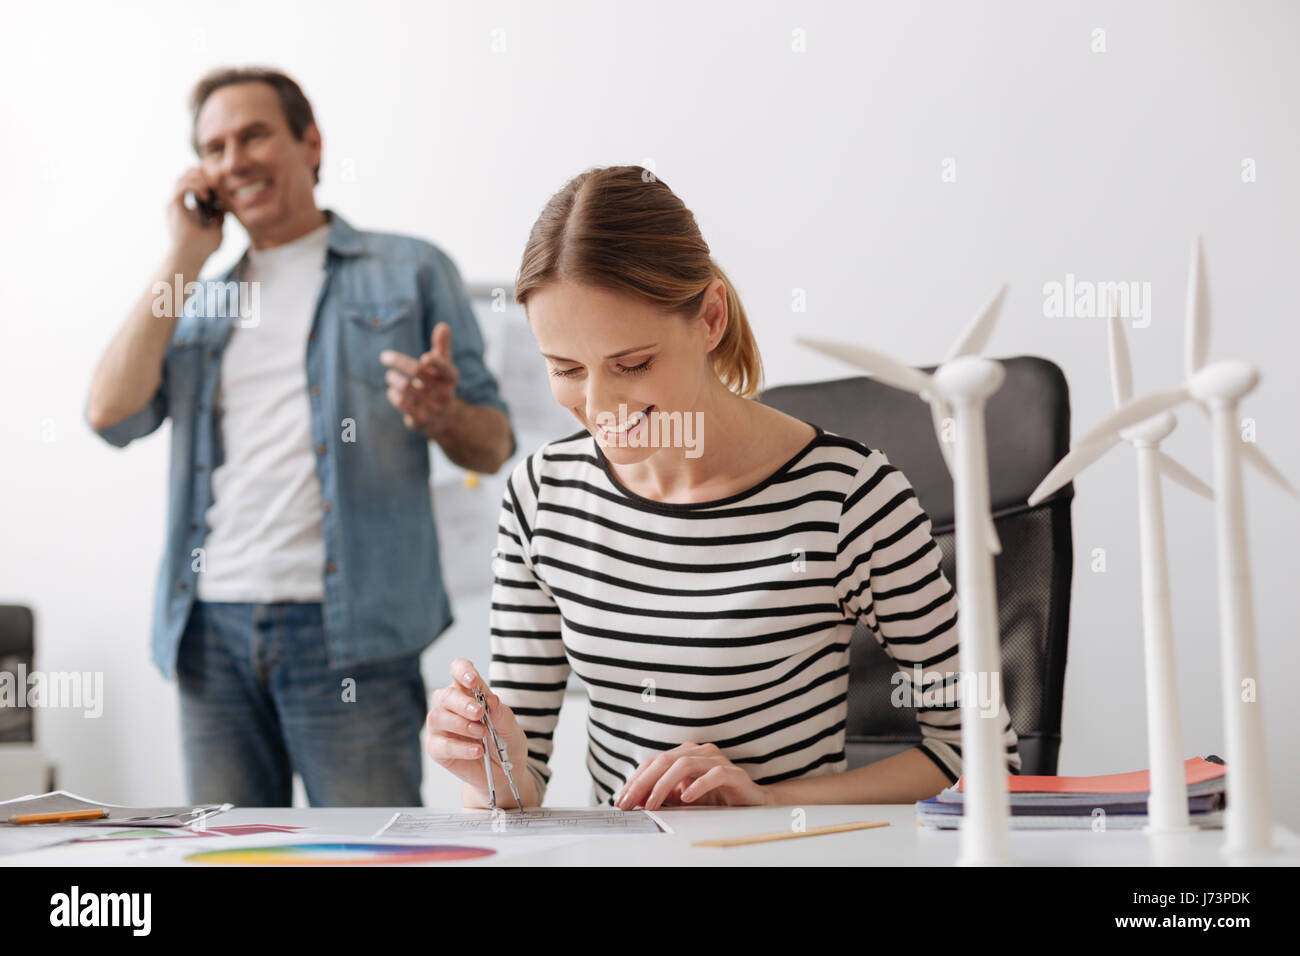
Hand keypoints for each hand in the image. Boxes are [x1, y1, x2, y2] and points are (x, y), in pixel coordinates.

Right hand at [168, 167, 223, 261]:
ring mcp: (174, 204)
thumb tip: (225, 208)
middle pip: (185, 175)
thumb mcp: (217, 231)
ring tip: (212, 185)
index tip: (219, 182)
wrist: (190, 259)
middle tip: (216, 179)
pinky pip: (182, 187)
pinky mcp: (174, 207)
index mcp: (186, 207)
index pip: (192, 181)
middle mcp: (178, 203)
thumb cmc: (202, 249)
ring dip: (199, 178)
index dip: (204, 177)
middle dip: (201, 173)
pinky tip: (206, 195)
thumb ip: (219, 218)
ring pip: (182, 178)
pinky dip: (194, 186)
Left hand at [381, 322, 458, 433]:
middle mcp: (444, 393)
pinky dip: (393, 394)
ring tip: (390, 376)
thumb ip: (442, 345)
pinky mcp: (420, 419)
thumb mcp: (444, 366)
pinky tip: (393, 391)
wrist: (444, 419)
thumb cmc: (440, 384)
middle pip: (417, 371)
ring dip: (393, 378)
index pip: (444, 367)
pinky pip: (401, 402)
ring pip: (405, 386)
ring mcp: (433, 407)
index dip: (435, 362)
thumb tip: (443, 325)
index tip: (424, 357)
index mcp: (451, 376)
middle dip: (398, 361)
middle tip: (385, 356)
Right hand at [425, 658, 530, 806]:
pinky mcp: (437, 749)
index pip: (458, 670)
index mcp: (468, 692)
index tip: (473, 681)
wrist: (504, 773)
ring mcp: (441, 728)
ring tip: (482, 734)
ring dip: (461, 724)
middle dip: (462, 703)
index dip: (462, 671)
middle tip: (479, 713)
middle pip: (445, 695)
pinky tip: (477, 751)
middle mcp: (450, 707)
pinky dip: (460, 748)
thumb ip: (501, 713)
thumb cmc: (505, 742)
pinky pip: (441, 745)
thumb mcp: (510, 726)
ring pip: (437, 717)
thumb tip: (491, 699)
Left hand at [614, 743, 770, 810]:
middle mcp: (700, 752)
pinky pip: (714, 775)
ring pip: (685, 764)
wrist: (752, 802)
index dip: (636, 779)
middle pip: (665, 761)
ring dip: (664, 785)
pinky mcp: (734, 774)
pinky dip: (698, 785)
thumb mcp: (684, 796)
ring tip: (652, 803)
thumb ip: (664, 794)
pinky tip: (686, 797)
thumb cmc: (716, 796)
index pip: (654, 762)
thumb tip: (636, 800)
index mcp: (686, 754)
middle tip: (628, 803)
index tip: (621, 799)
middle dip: (643, 782)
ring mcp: (717, 760)